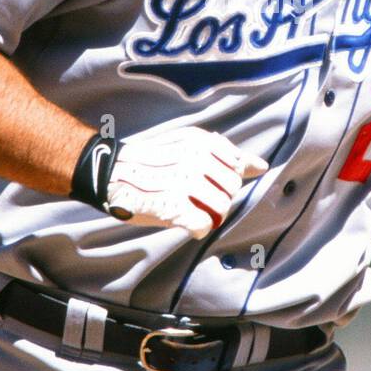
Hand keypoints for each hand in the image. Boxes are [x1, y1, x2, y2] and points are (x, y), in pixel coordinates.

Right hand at [105, 125, 268, 239]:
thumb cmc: (152, 162)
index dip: (224, 179)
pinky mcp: (172, 206)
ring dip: (209, 214)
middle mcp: (194, 158)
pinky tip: (184, 221)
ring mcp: (184, 182)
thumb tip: (261, 165)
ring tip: (190, 209)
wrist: (109, 172)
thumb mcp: (187, 147)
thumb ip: (226, 155)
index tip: (206, 181)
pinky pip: (203, 225)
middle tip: (195, 198)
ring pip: (222, 208)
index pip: (236, 166)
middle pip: (232, 188)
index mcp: (200, 141)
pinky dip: (196, 228)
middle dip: (219, 198)